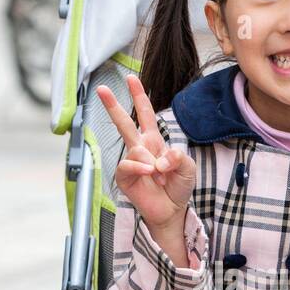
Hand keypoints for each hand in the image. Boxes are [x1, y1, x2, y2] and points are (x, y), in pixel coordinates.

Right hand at [96, 74, 196, 233]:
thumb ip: (179, 157)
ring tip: (159, 174)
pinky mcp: (125, 177)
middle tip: (101, 89)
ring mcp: (131, 162)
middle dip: (113, 105)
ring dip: (150, 160)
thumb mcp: (188, 168)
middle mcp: (140, 148)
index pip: (145, 114)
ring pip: (132, 147)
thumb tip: (160, 158)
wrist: (171, 211)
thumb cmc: (178, 187)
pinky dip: (140, 167)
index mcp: (154, 141)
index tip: (131, 79)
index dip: (139, 97)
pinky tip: (148, 172)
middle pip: (125, 122)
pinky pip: (128, 165)